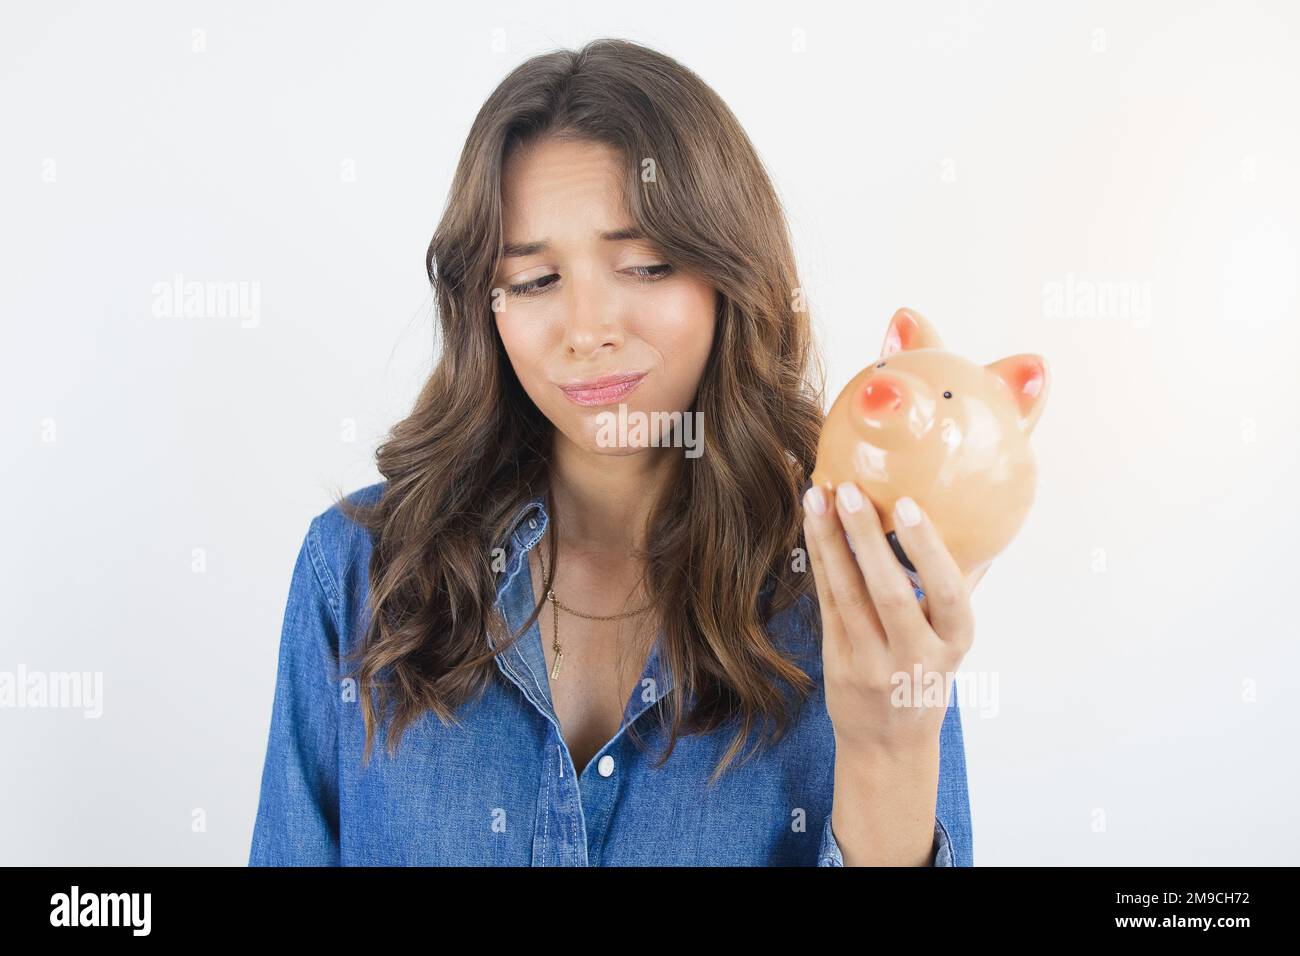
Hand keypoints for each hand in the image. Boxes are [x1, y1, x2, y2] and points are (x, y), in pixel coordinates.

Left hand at [803, 481, 984, 758]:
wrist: (888, 745)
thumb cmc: (925, 677)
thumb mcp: (951, 644)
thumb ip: (956, 591)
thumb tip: (981, 527)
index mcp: (952, 646)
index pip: (948, 596)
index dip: (927, 550)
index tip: (907, 506)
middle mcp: (914, 657)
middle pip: (890, 593)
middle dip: (867, 539)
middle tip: (849, 490)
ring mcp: (871, 663)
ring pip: (848, 595)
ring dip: (830, 542)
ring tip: (818, 496)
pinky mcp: (836, 662)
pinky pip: (827, 603)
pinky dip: (820, 561)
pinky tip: (812, 525)